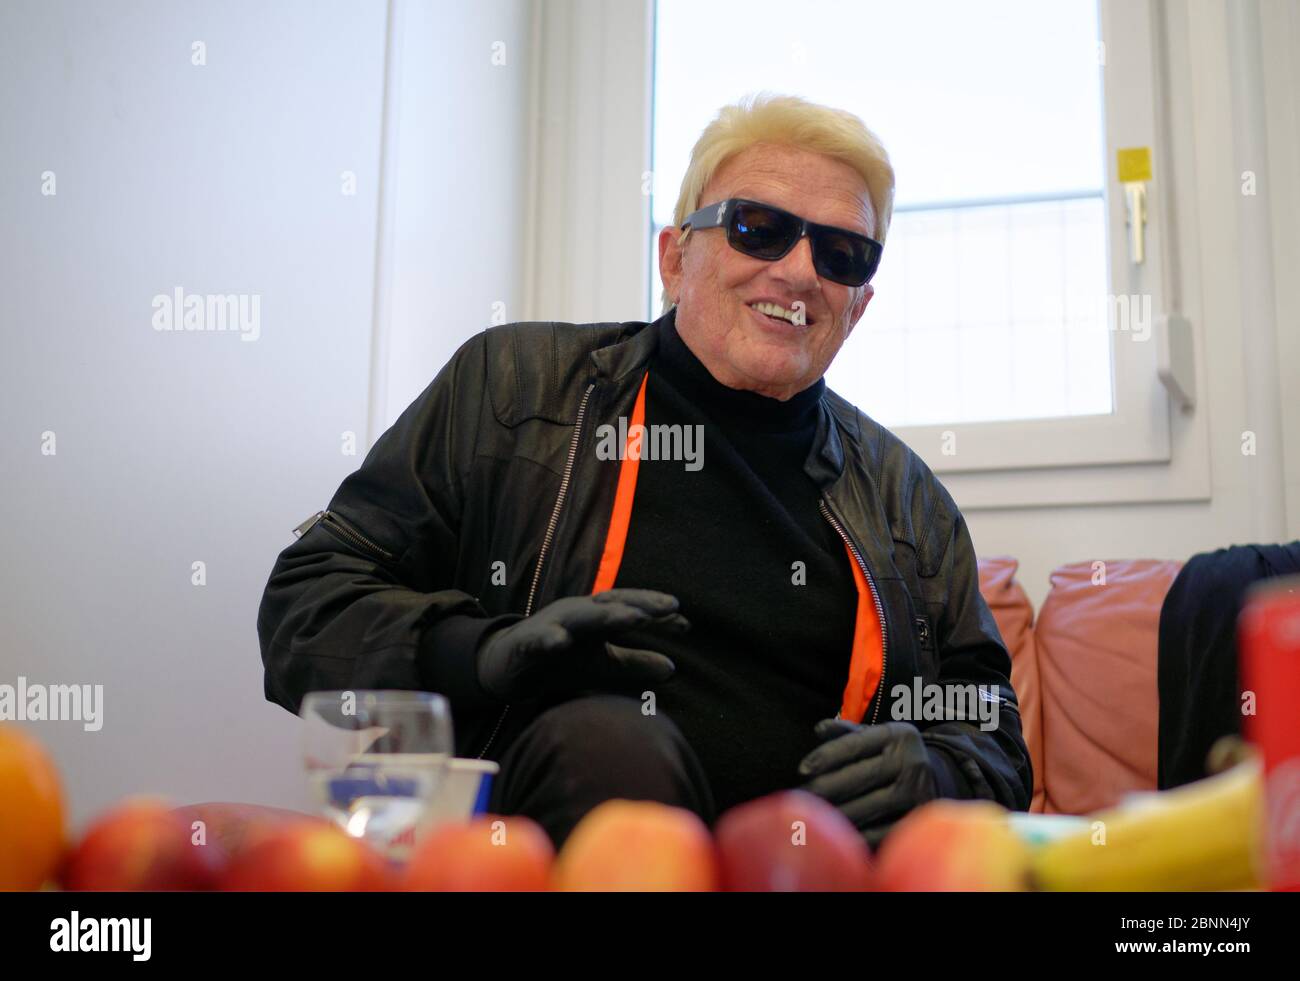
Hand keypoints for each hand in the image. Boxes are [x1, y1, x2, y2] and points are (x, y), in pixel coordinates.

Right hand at [475, 588, 687, 701]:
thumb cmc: (561, 661)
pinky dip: (550, 638)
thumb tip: (673, 668)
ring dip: (604, 615)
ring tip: (630, 617)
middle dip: (639, 604)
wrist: (510, 668)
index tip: (684, 619)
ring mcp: (551, 625)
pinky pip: (539, 639)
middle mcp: (576, 613)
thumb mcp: (603, 663)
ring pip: (580, 616)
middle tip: (667, 607)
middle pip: (610, 605)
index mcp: (596, 616)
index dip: (655, 611)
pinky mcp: (528, 643)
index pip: (630, 607)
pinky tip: (562, 641)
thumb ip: (636, 663)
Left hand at [798, 719, 937, 848]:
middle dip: (823, 790)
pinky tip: (836, 840)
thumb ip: (849, 734)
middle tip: (800, 800)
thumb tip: (819, 728)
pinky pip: (880, 833)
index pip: (854, 745)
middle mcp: (912, 761)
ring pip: (866, 808)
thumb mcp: (879, 738)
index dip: (825, 757)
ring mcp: (918, 793)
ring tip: (811, 820)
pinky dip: (855, 838)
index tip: (803, 770)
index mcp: (898, 735)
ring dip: (835, 816)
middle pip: (857, 777)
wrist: (944, 780)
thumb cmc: (896, 757)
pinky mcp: (919, 822)